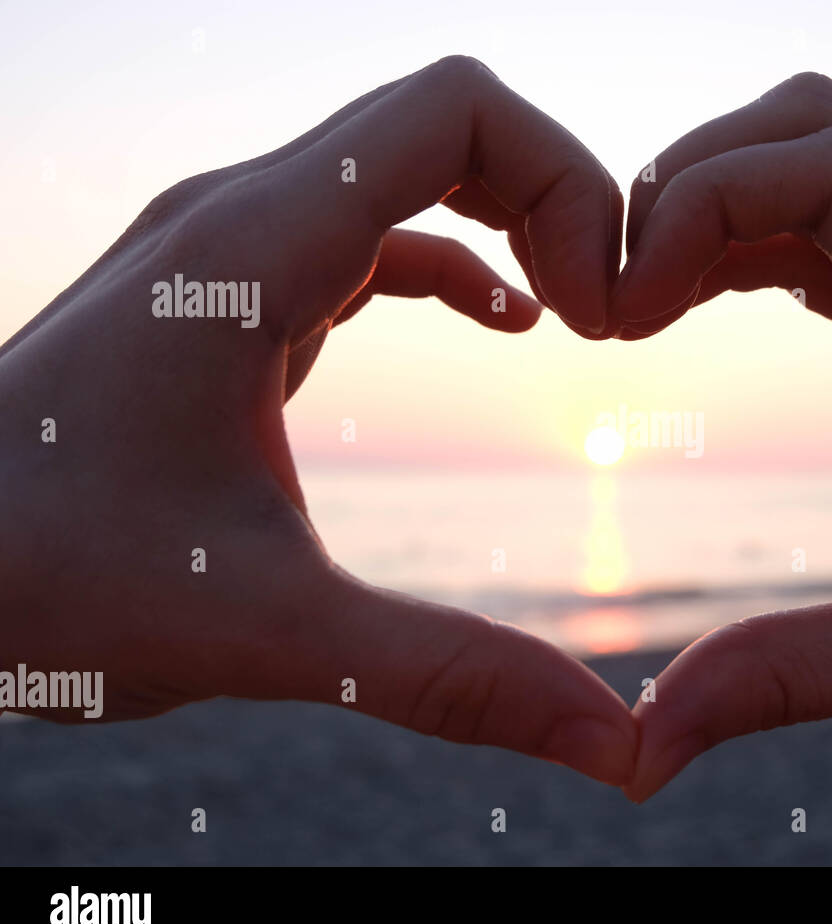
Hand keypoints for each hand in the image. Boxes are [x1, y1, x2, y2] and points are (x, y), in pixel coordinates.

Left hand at [0, 57, 635, 785]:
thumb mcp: (266, 633)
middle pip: (443, 121)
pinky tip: (503, 321)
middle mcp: (240, 217)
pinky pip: (371, 233)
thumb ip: (449, 678)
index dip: (565, 182)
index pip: (454, 109)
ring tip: (578, 318)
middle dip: (557, 197)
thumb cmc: (43, 583)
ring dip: (511, 223)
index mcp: (252, 249)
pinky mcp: (231, 298)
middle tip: (612, 316)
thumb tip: (612, 745)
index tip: (600, 316)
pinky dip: (456, 261)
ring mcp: (231, 251)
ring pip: (406, 167)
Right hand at [613, 73, 831, 822]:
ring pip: (821, 154)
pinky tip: (696, 303)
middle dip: (693, 183)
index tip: (630, 316)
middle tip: (621, 300)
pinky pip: (830, 218)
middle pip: (821, 128)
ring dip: (715, 201)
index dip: (707, 206)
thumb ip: (786, 680)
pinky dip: (745, 237)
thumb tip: (642, 750)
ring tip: (642, 303)